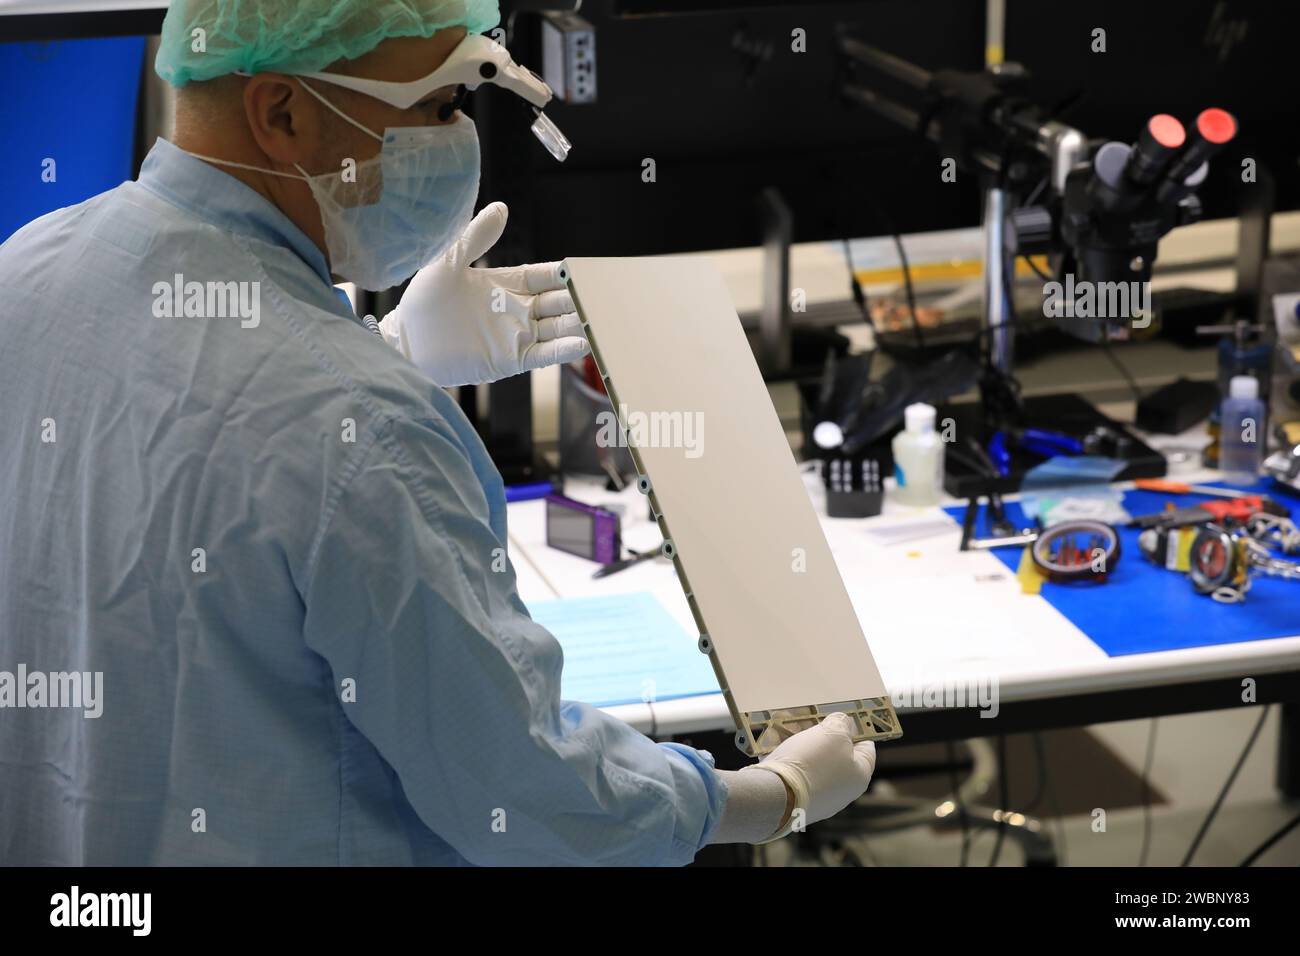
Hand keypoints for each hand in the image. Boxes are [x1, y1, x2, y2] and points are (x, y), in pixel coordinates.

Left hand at [379, 202, 588, 386]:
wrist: (405, 343)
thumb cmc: (422, 302)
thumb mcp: (448, 261)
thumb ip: (476, 237)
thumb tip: (501, 207)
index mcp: (504, 284)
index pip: (544, 277)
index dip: (565, 276)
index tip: (585, 271)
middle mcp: (515, 310)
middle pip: (557, 303)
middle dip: (580, 300)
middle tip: (605, 297)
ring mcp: (515, 336)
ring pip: (557, 329)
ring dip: (579, 324)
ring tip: (601, 321)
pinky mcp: (510, 361)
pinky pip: (544, 355)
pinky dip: (564, 350)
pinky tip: (584, 342)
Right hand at [750, 712, 875, 833]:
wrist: (776, 795)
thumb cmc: (812, 762)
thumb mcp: (833, 731)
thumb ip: (842, 723)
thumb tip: (844, 724)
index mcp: (859, 777)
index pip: (866, 748)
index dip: (856, 729)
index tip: (842, 718)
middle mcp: (842, 793)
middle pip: (837, 756)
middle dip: (824, 737)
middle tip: (811, 723)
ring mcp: (819, 801)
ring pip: (814, 765)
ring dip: (803, 748)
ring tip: (787, 734)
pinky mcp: (797, 804)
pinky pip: (795, 777)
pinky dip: (788, 763)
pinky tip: (775, 751)